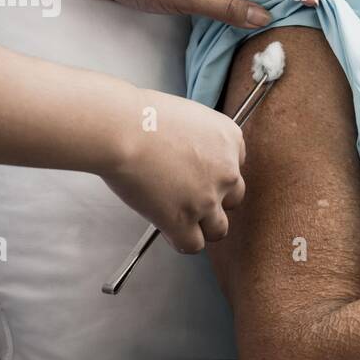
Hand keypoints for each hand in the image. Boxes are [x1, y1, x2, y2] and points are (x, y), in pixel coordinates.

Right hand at [102, 89, 247, 253]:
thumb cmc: (142, 116)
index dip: (215, 173)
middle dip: (213, 199)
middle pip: (233, 197)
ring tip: (182, 220)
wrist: (124, 129)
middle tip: (189, 196)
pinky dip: (182, 241)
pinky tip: (169, 232)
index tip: (198, 175)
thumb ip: (196, 138)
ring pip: (218, 228)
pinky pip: (193, 244)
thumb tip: (186, 155)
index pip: (236, 165)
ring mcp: (208, 198)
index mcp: (230, 139)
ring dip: (202, 226)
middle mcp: (227, 170)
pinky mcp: (184, 220)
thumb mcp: (186, 115)